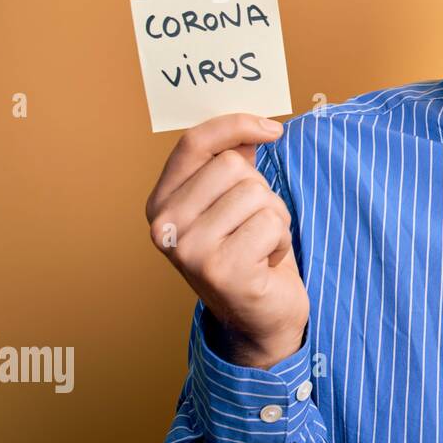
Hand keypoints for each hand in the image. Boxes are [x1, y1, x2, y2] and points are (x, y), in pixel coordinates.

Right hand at [145, 113, 309, 368]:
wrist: (259, 318)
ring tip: (260, 246)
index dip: (236, 125)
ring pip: (257, 195)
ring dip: (275, 219)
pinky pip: (271, 225)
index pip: (195, 143)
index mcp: (161, 204)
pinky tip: (266, 264)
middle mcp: (165, 227)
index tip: (274, 129)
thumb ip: (234, 163)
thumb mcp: (234, 203)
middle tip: (255, 226)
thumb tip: (252, 125)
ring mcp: (189, 250)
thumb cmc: (249, 252)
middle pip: (233, 168)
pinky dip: (281, 241)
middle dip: (262, 192)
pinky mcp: (222, 270)